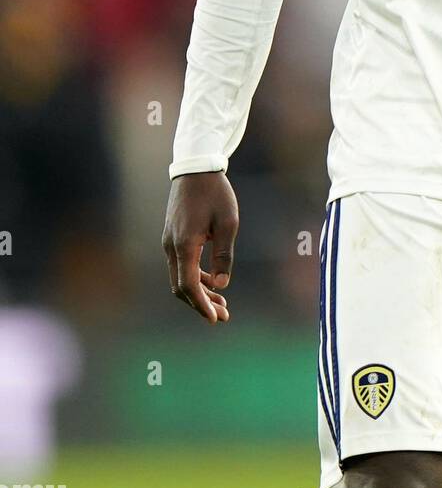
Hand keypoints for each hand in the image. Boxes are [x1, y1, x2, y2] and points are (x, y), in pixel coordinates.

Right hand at [162, 171, 238, 323]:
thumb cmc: (215, 193)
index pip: (189, 285)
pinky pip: (181, 265)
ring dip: (199, 292)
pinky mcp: (172, 237)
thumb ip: (224, 255)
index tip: (215, 318)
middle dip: (201, 304)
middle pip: (181, 287)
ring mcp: (169, 242)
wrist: (195, 168)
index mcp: (184, 245)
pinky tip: (213, 281)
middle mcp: (171, 247)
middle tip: (223, 315)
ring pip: (180, 277)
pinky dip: (195, 277)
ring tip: (221, 302)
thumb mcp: (228, 223)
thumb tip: (222, 285)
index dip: (202, 305)